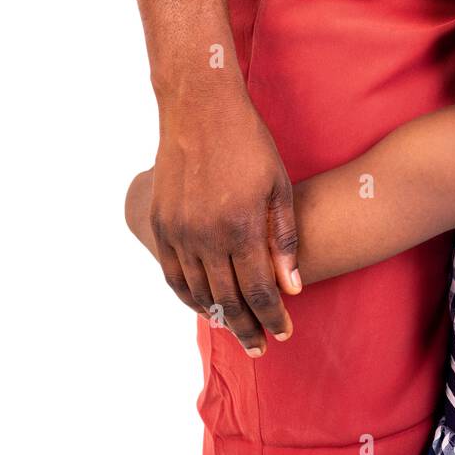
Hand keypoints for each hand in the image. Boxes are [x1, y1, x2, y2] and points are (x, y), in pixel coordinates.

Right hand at [147, 94, 300, 355]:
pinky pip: (172, 273)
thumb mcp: (280, 187)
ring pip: (198, 291)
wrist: (200, 108)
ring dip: (219, 316)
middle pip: (228, 298)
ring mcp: (178, 230)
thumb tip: (294, 287)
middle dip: (248, 327)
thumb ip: (285, 239)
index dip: (272, 317)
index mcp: (240, 225)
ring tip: (237, 330)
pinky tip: (204, 306)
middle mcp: (205, 234)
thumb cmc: (250, 143)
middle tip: (261, 347)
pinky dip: (189, 296)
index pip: (259, 289)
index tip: (284, 335)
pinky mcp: (160, 222)